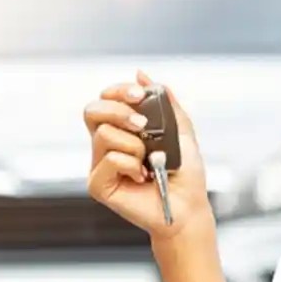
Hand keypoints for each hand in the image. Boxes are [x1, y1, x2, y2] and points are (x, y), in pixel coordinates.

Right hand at [83, 70, 212, 241]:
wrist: (188, 206)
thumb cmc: (184, 173)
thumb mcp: (181, 130)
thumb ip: (164, 102)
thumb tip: (142, 75)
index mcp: (123, 128)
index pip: (106, 99)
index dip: (118, 91)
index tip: (140, 95)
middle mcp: (107, 144)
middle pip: (92, 110)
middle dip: (119, 111)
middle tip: (143, 125)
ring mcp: (100, 164)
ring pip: (103, 134)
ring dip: (134, 144)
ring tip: (149, 161)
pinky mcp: (98, 184)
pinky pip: (108, 160)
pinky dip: (131, 165)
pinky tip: (141, 177)